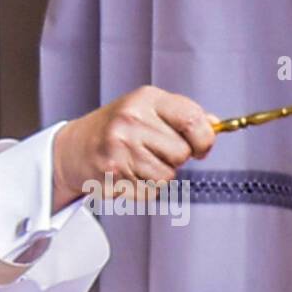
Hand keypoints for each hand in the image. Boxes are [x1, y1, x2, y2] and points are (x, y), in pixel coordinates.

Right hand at [51, 86, 216, 210]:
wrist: (75, 148)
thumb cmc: (117, 129)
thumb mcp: (148, 110)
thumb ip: (183, 115)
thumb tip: (216, 125)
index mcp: (146, 99)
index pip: (192, 119)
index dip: (204, 139)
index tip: (201, 147)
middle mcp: (131, 119)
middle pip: (181, 154)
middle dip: (175, 159)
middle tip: (155, 152)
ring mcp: (120, 147)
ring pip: (167, 176)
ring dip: (158, 176)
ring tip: (139, 163)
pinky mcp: (113, 173)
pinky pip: (150, 192)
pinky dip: (144, 189)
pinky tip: (129, 175)